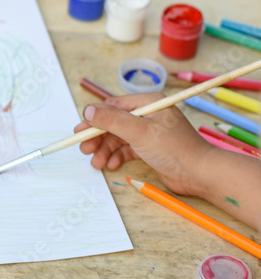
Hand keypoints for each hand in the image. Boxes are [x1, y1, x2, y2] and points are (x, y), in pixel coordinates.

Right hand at [73, 94, 214, 197]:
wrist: (199, 174)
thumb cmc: (175, 149)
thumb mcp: (140, 132)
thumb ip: (112, 120)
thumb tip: (88, 110)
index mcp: (148, 103)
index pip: (113, 107)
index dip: (94, 119)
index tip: (79, 131)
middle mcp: (148, 115)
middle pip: (113, 123)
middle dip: (98, 138)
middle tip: (85, 150)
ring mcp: (149, 132)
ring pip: (118, 138)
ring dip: (105, 150)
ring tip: (97, 164)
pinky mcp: (150, 148)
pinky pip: (126, 149)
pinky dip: (116, 157)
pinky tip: (112, 165)